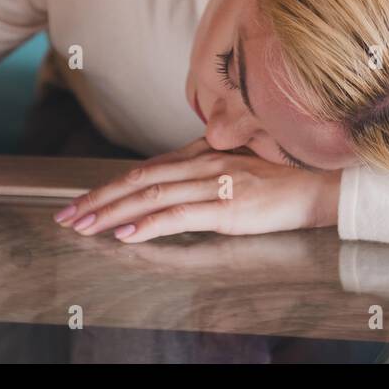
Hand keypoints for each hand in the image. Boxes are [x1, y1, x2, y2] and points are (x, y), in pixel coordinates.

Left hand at [55, 138, 341, 242]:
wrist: (320, 186)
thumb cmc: (281, 179)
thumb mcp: (234, 167)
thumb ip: (201, 170)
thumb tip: (167, 180)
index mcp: (202, 154)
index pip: (144, 170)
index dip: (108, 186)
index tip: (80, 202)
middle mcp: (202, 164)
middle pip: (138, 181)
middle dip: (98, 200)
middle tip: (67, 217)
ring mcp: (215, 184)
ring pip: (151, 196)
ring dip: (113, 213)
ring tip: (85, 227)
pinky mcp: (228, 208)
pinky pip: (180, 215)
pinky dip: (149, 225)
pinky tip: (126, 234)